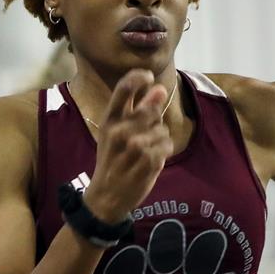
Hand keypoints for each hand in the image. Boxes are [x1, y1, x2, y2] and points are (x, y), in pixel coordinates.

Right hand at [81, 70, 171, 219]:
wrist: (106, 196)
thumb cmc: (113, 160)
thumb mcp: (116, 133)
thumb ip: (137, 110)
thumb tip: (160, 88)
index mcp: (108, 121)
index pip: (123, 89)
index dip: (138, 77)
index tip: (149, 77)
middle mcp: (119, 131)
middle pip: (151, 109)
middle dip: (154, 119)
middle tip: (143, 135)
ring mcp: (134, 146)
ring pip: (162, 128)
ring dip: (159, 138)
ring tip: (144, 151)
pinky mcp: (148, 161)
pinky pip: (168, 144)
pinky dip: (164, 151)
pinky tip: (152, 160)